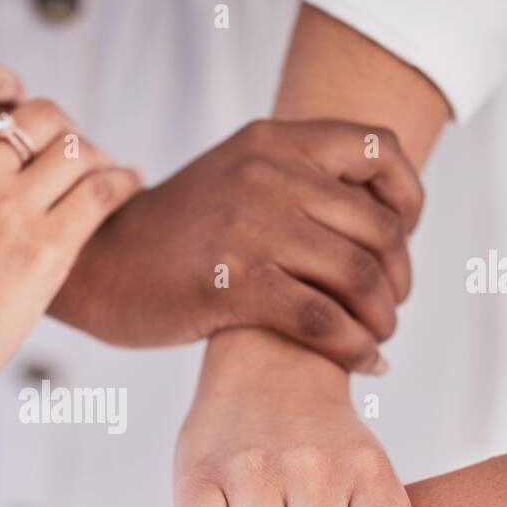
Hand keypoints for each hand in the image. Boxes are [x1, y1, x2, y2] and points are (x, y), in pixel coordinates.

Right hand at [0, 56, 141, 422]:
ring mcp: (7, 213)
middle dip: (62, 129)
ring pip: (77, 148)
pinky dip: (124, 180)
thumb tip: (2, 155)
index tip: (17, 105)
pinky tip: (130, 185)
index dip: (7, 82)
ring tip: (102, 174)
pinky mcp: (45, 252)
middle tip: (68, 157)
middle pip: (41, 116)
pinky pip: (103, 190)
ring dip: (97, 156)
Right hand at [50, 119, 422, 369]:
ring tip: (378, 340)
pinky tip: (365, 364)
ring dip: (382, 319)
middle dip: (398, 279)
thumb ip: (297, 184)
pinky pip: (323, 321)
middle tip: (390, 309)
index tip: (399, 239)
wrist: (97, 265)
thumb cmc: (175, 236)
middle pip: (378, 227)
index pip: (379, 149)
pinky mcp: (233, 284)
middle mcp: (268, 174)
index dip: (408, 198)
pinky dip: (356, 349)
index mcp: (274, 141)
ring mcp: (251, 227)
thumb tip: (383, 224)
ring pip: (359, 277)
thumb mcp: (235, 180)